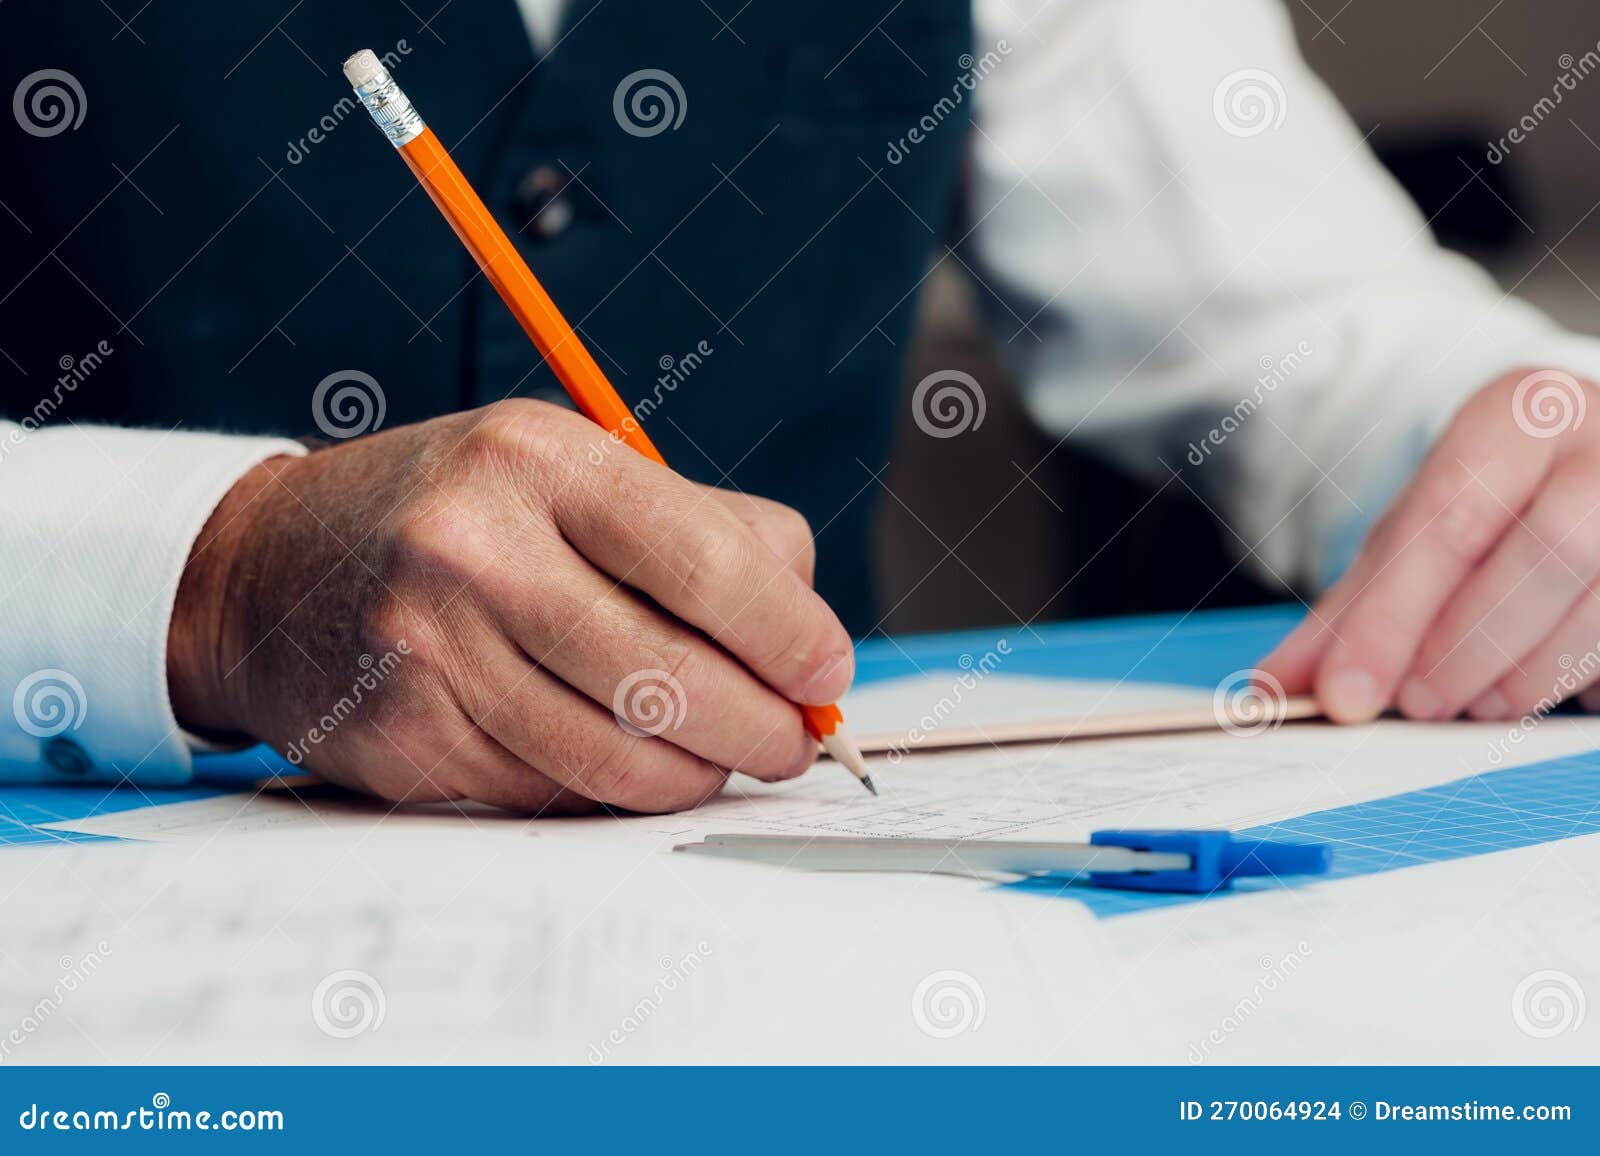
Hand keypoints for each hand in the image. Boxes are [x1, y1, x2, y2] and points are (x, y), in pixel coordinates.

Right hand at [166, 400, 853, 813]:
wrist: (271, 570)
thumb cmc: (461, 517)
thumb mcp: (572, 472)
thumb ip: (709, 534)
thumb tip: (813, 640)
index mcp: (538, 460)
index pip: (705, 560)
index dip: (789, 635)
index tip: (826, 671)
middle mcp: (475, 549)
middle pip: (670, 678)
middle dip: (764, 730)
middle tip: (794, 743)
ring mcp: (430, 650)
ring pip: (618, 757)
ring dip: (697, 774)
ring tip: (720, 758)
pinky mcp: (404, 737)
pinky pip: (552, 795)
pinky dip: (611, 793)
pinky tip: (622, 761)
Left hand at [1262, 367, 1599, 723]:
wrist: (1583, 461)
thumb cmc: (1494, 503)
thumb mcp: (1413, 533)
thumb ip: (1350, 608)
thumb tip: (1275, 688)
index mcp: (1522, 412)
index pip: (1452, 515)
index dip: (1394, 615)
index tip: (1347, 694)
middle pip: (1549, 551)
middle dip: (1467, 645)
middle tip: (1415, 704)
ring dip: (1524, 675)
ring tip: (1469, 705)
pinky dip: (1572, 681)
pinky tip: (1526, 695)